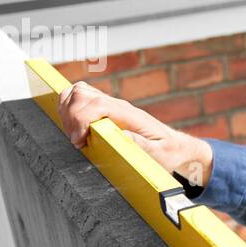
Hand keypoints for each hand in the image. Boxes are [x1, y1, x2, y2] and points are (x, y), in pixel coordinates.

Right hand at [57, 80, 212, 186]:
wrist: (177, 148)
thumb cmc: (169, 153)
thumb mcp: (160, 154)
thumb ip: (143, 145)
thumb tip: (123, 136)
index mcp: (130, 115)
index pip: (98, 104)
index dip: (81, 119)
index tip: (78, 140)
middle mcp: (118, 106)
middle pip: (83, 94)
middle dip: (71, 115)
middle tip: (76, 140)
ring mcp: (111, 106)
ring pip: (79, 92)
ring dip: (67, 110)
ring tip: (74, 134)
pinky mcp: (106, 111)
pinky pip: (81, 99)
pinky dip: (70, 108)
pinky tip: (75, 128)